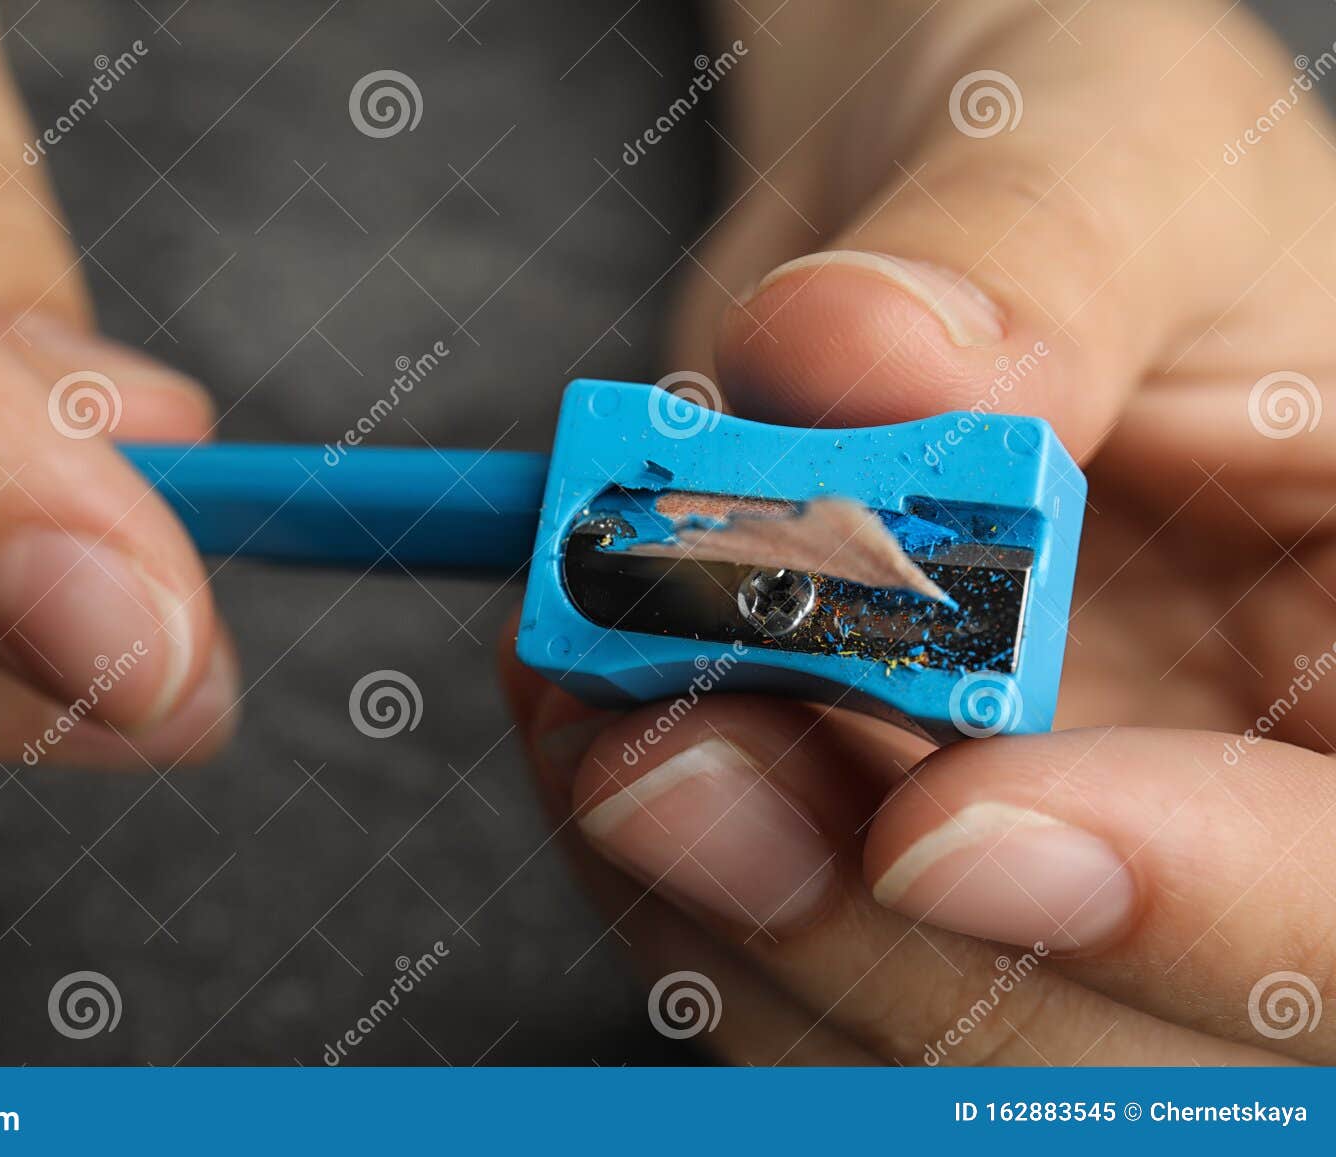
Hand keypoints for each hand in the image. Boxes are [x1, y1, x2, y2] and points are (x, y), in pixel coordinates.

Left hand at [505, 0, 1335, 1063]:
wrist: (953, 225)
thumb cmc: (1097, 163)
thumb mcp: (1108, 146)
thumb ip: (1019, 265)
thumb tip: (864, 372)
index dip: (1183, 906)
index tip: (936, 817)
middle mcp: (1235, 804)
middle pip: (1110, 1038)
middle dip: (859, 926)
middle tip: (662, 759)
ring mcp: (1049, 855)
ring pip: (898, 1040)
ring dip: (713, 907)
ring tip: (588, 699)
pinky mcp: (880, 858)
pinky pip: (760, 964)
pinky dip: (643, 869)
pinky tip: (578, 713)